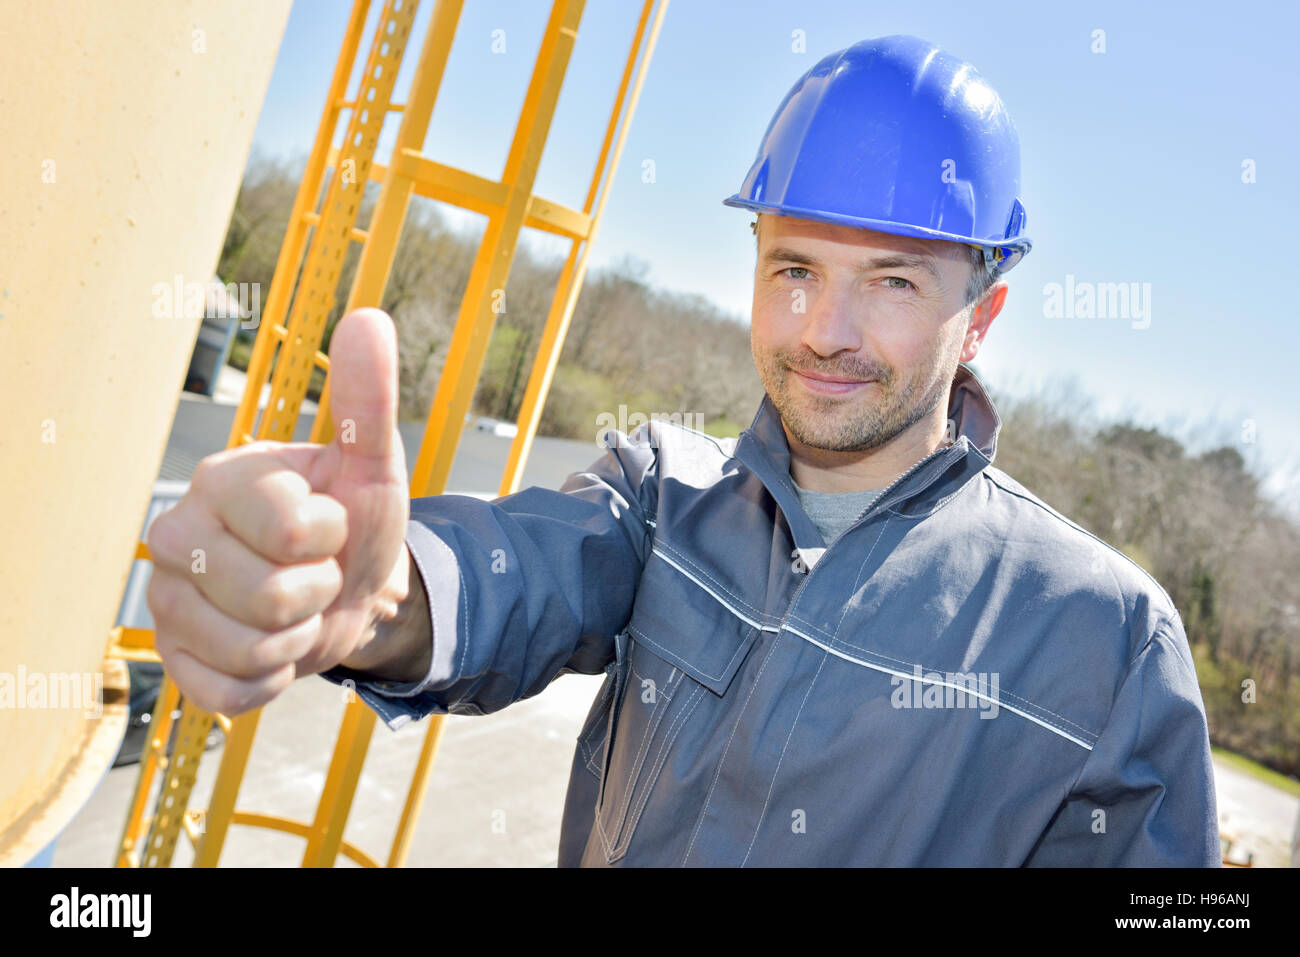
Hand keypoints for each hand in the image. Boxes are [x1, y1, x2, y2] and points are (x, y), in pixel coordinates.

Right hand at [147, 308, 410, 714]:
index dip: (327, 538)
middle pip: (266, 597)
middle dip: (315, 593)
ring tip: (295, 609)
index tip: (327, 526)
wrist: (348, 593)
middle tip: (313, 574)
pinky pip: (230, 692)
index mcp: (220, 481)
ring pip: (251, 649)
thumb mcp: (372, 464)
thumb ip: (367, 400)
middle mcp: (176, 536)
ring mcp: (168, 600)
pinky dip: (273, 681)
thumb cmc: (354, 523)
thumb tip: (369, 320)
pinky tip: (275, 648)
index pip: (287, 530)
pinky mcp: (175, 658)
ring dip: (297, 639)